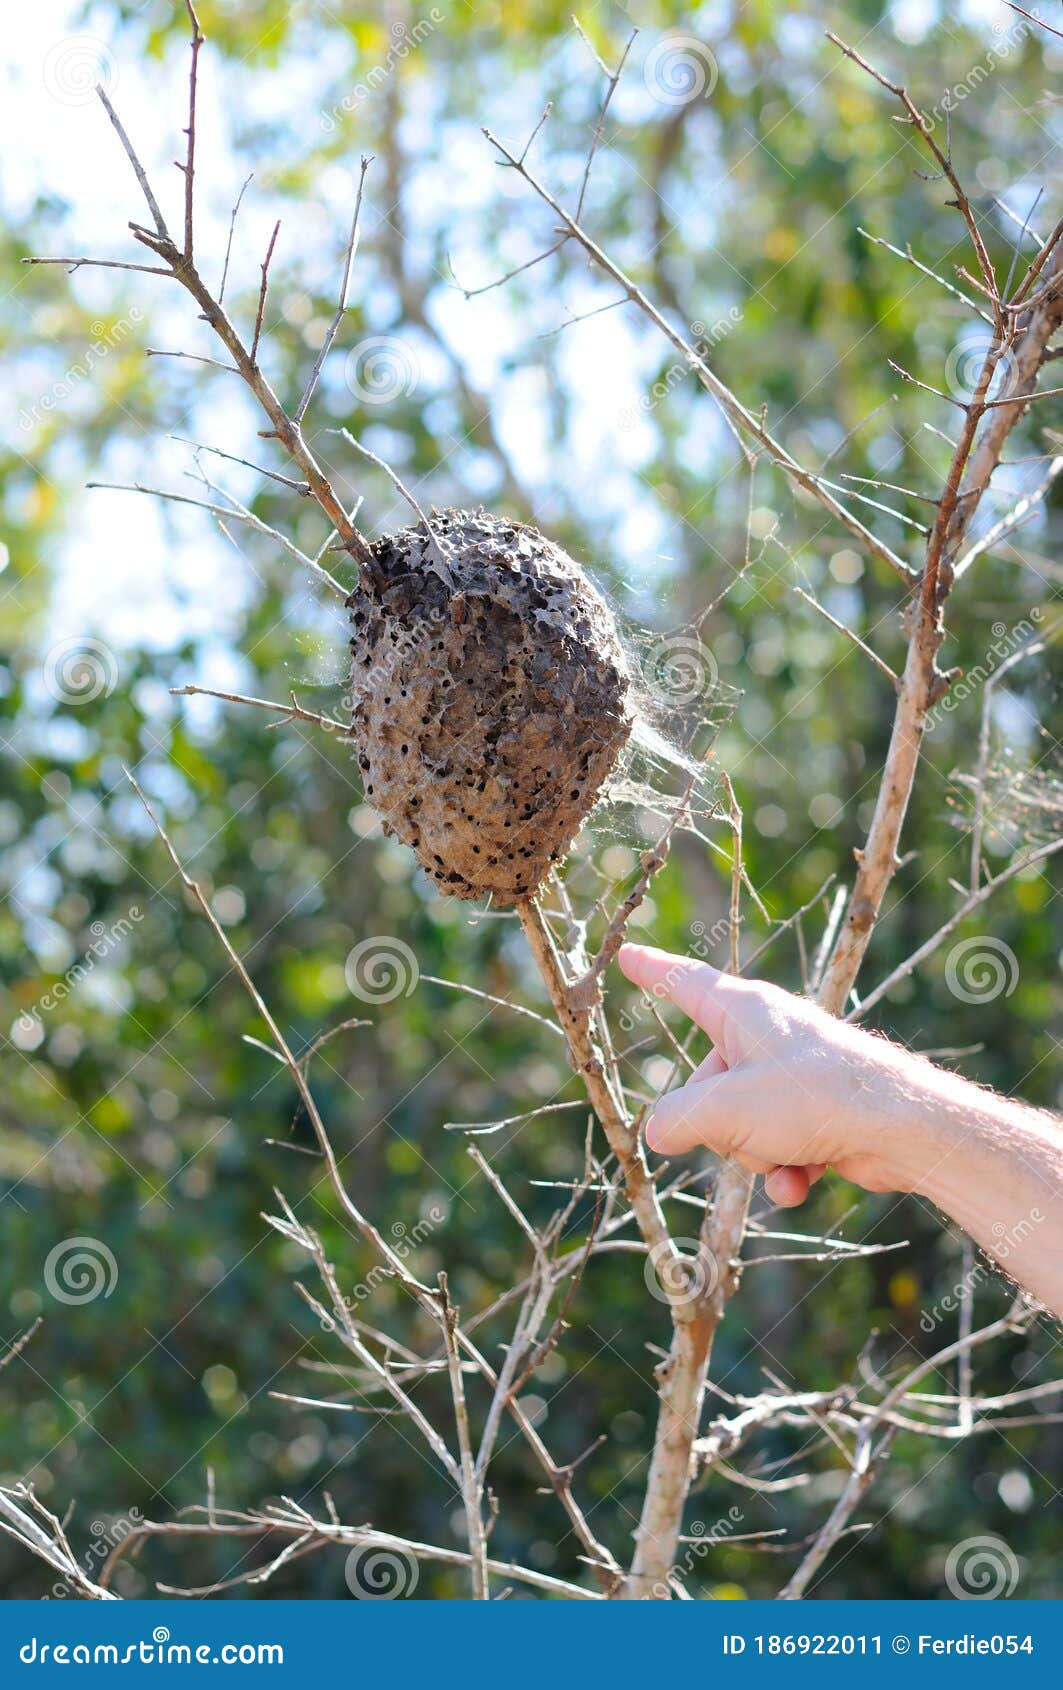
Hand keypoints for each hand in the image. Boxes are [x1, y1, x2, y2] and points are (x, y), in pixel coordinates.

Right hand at [617, 943, 928, 1206]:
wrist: (904, 1128)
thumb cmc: (817, 1097)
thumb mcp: (727, 1109)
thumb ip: (678, 1119)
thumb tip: (658, 1131)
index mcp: (743, 1011)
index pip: (682, 982)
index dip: (650, 970)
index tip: (626, 954)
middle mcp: (767, 1037)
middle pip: (707, 1083)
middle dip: (717, 1122)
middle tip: (745, 1129)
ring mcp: (793, 1076)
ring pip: (740, 1123)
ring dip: (756, 1153)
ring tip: (786, 1154)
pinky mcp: (818, 1113)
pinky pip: (778, 1146)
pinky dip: (787, 1169)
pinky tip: (804, 1180)